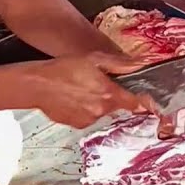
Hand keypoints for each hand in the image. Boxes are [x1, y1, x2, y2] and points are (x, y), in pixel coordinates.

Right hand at [5, 52, 153, 127]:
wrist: (36, 85)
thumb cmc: (62, 69)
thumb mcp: (93, 59)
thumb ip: (120, 64)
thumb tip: (141, 64)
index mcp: (108, 94)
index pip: (136, 103)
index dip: (143, 102)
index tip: (147, 102)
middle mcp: (101, 110)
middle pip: (116, 106)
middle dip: (111, 96)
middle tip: (95, 84)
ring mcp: (88, 120)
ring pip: (101, 111)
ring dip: (96, 102)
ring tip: (79, 89)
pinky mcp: (77, 125)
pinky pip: (87, 117)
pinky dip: (83, 109)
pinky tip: (72, 98)